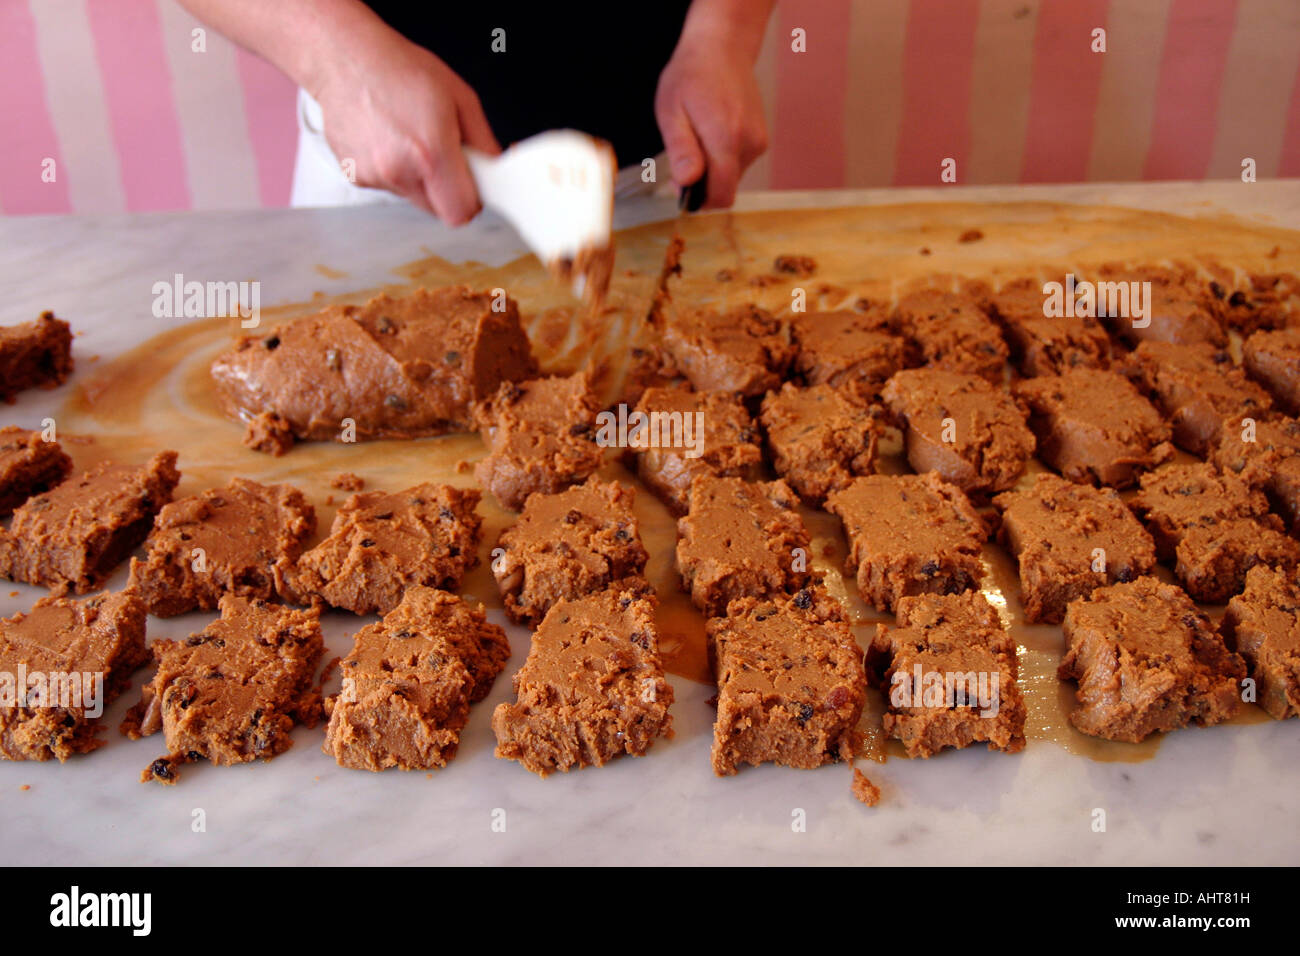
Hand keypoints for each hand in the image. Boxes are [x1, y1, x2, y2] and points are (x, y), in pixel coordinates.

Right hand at [312, 28, 499, 223]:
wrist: (346, 58)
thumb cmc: (400, 70)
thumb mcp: (460, 98)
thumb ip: (484, 143)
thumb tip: (495, 169)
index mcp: (430, 152)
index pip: (462, 212)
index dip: (472, 201)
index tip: (472, 186)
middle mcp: (399, 170)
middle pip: (439, 211)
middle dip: (448, 191)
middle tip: (443, 157)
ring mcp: (373, 176)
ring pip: (414, 198)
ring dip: (420, 179)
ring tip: (411, 139)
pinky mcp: (355, 176)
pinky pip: (389, 186)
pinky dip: (395, 171)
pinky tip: (389, 140)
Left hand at [654, 7, 769, 208]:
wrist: (723, 48)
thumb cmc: (691, 76)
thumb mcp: (671, 111)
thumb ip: (681, 150)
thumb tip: (688, 183)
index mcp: (726, 138)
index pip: (721, 195)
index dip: (699, 202)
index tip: (681, 187)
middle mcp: (749, 143)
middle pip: (725, 189)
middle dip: (703, 184)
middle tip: (684, 156)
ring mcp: (759, 142)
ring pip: (731, 178)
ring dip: (712, 169)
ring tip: (699, 136)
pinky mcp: (761, 140)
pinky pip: (738, 165)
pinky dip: (723, 158)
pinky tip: (713, 133)